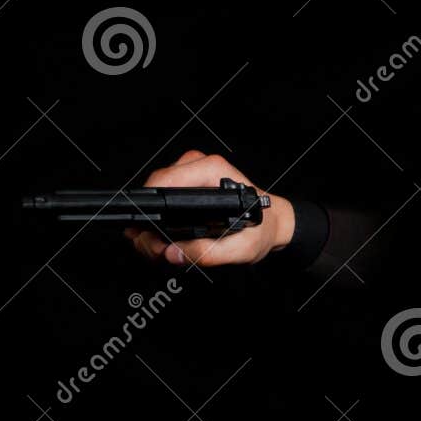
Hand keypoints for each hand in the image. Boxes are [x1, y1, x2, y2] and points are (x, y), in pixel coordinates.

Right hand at [124, 149, 294, 266]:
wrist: (272, 225)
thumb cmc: (260, 229)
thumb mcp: (242, 248)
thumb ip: (207, 254)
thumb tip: (171, 254)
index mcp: (211, 172)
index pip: (162, 182)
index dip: (149, 211)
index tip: (150, 237)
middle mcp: (196, 167)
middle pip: (153, 192)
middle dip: (149, 227)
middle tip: (161, 253)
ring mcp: (188, 174)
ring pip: (152, 200)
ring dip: (152, 230)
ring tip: (168, 251)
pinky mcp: (184, 185)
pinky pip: (160, 203)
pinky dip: (158, 225)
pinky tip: (170, 243)